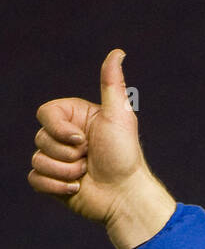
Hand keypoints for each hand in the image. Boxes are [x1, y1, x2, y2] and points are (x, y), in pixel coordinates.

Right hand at [29, 48, 174, 248]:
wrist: (126, 196)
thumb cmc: (125, 156)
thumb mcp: (118, 116)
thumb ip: (112, 83)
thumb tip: (117, 52)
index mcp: (73, 118)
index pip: (45, 114)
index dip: (59, 130)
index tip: (83, 141)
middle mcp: (63, 137)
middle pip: (40, 138)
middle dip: (68, 154)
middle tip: (90, 160)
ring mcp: (57, 160)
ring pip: (38, 159)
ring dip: (65, 171)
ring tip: (86, 175)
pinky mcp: (53, 182)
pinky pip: (35, 178)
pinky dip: (55, 186)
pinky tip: (76, 189)